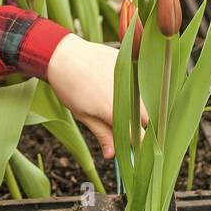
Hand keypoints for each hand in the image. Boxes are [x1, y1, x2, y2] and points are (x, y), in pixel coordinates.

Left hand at [45, 33, 147, 158]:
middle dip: (138, 126)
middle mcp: (128, 94)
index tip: (133, 149)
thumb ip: (103, 134)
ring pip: (146, 100)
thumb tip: (112, 155)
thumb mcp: (84, 114)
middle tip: (123, 126)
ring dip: (139, 107)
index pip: (137, 135)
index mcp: (114, 110)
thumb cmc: (70, 87)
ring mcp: (132, 77)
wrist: (64, 55)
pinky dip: (135, 89)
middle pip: (146, 119)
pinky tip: (118, 86)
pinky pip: (141, 82)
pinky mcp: (131, 64)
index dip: (136, 144)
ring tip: (117, 103)